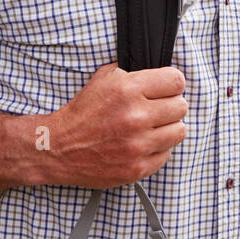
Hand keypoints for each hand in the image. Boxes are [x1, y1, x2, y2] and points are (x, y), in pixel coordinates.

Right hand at [41, 63, 186, 187]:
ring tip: (152, 127)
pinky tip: (142, 144)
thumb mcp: (104, 79)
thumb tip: (160, 71)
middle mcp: (136, 116)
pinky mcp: (137, 168)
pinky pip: (167, 154)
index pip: (177, 81)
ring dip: (168, 128)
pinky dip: (157, 149)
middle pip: (181, 106)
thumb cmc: (83, 112)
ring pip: (179, 131)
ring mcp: (138, 145)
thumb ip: (134, 72)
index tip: (167, 88)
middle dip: (170, 105)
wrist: (58, 148)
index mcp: (129, 89)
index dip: (172, 84)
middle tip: (157, 109)